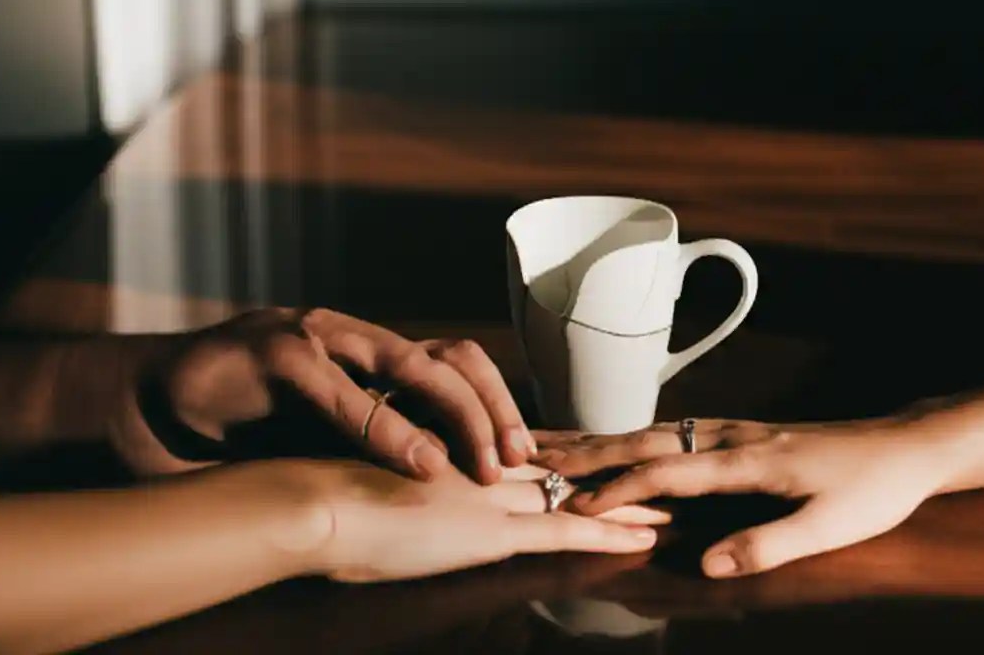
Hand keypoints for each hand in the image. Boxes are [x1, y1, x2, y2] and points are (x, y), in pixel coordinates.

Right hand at [123, 308, 531, 482]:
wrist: (158, 400)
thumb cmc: (250, 422)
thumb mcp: (329, 434)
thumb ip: (380, 442)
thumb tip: (452, 479)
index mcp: (373, 356)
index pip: (457, 363)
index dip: (497, 402)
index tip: (525, 452)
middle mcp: (356, 338)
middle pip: (451, 357)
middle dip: (491, 409)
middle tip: (514, 459)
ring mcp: (318, 336)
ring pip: (411, 362)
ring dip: (455, 414)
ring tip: (479, 463)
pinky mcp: (275, 353)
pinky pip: (341, 390)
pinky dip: (383, 426)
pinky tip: (415, 459)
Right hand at [276, 460, 665, 583]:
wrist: (311, 502)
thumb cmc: (322, 499)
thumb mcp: (368, 488)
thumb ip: (396, 490)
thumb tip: (394, 499)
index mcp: (456, 456)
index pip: (523, 452)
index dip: (564, 451)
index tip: (595, 448)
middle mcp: (483, 468)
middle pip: (562, 467)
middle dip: (609, 469)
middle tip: (654, 463)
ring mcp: (493, 498)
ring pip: (576, 496)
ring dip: (626, 502)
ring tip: (671, 500)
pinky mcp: (494, 533)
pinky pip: (565, 534)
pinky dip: (607, 535)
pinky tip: (644, 536)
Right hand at [533, 417, 948, 577]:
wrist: (905, 446)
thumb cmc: (872, 490)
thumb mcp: (829, 527)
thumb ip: (767, 544)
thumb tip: (704, 565)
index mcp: (748, 461)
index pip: (666, 473)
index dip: (618, 491)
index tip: (573, 508)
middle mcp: (732, 437)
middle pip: (646, 440)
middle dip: (588, 451)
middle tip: (534, 458)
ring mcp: (735, 430)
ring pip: (654, 430)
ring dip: (603, 439)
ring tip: (558, 446)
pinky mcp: (741, 433)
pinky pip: (673, 432)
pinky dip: (633, 438)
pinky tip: (619, 443)